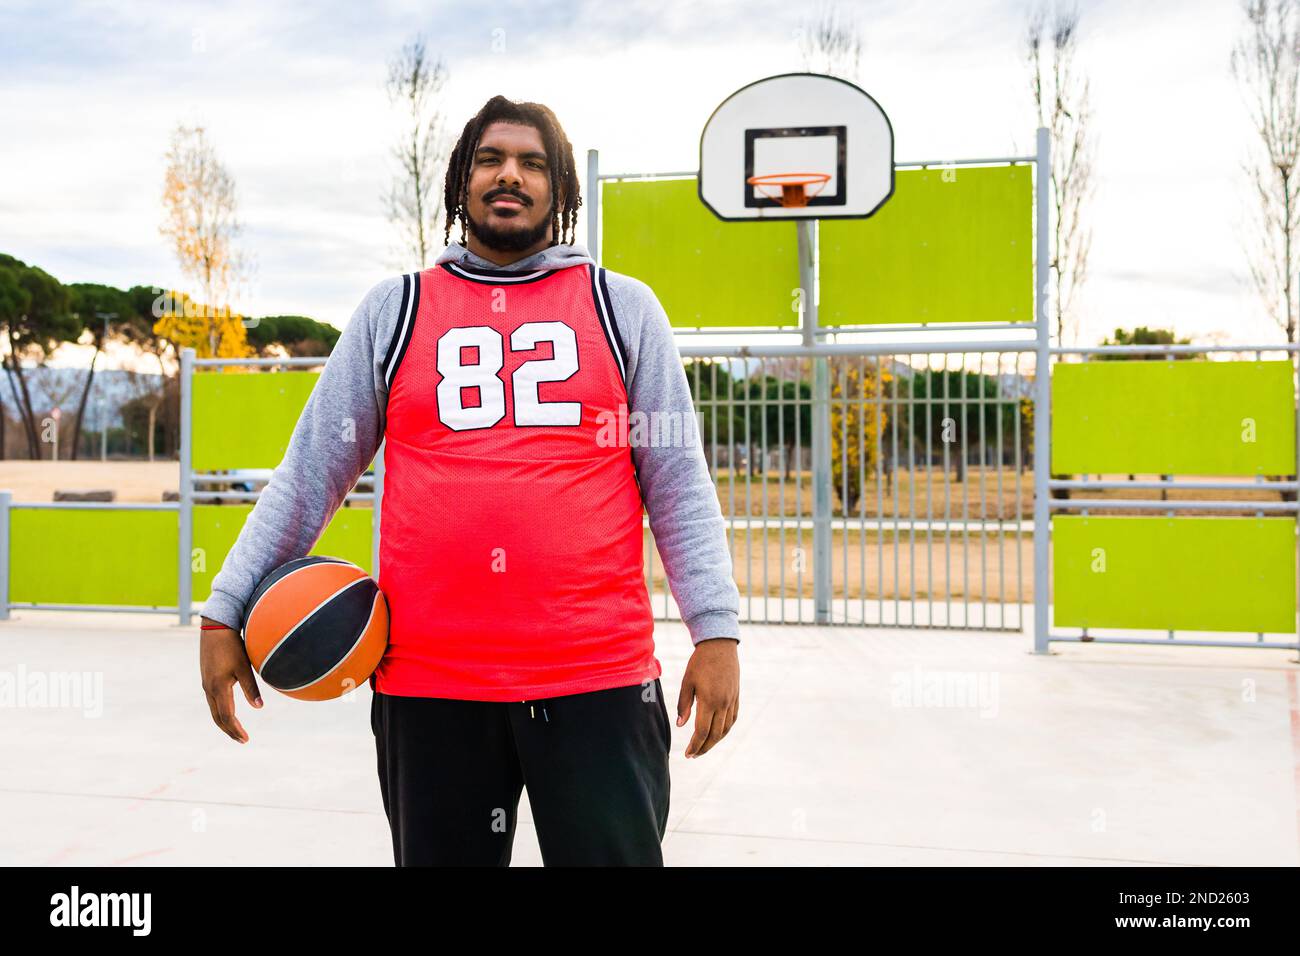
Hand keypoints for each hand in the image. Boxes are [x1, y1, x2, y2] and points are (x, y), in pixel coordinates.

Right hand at [200, 618, 261, 743]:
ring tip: (236, 730)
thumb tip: (259, 707)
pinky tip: (227, 711)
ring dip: (224, 722)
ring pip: (214, 710)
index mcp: (218, 688)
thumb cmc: (232, 646)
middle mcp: (209, 689)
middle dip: (230, 730)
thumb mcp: (244, 667)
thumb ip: (251, 688)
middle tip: (242, 740)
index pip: (227, 717)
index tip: (246, 739)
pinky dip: (220, 711)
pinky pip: (212, 701)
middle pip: (218, 718)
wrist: (216, 628)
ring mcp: (206, 684)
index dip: (236, 730)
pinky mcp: (207, 678)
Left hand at [676, 637, 738, 757]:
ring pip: (725, 729)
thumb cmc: (700, 662)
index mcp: (709, 701)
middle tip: (693, 755)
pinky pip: (732, 719)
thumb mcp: (687, 681)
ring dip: (715, 741)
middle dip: (704, 748)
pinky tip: (717, 733)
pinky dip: (725, 730)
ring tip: (703, 747)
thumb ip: (684, 704)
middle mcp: (723, 704)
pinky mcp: (736, 697)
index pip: (702, 731)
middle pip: (715, 735)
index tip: (687, 754)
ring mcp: (732, 701)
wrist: (720, 646)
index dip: (695, 745)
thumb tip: (681, 725)